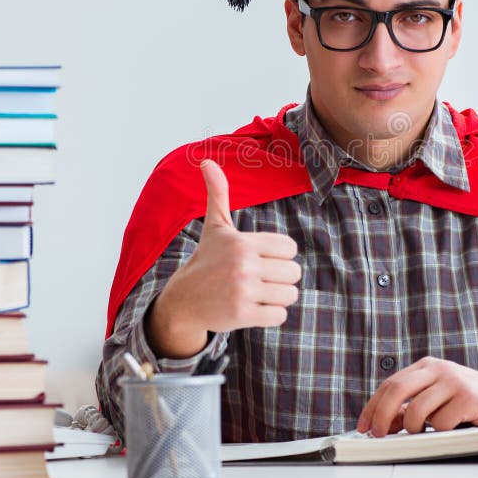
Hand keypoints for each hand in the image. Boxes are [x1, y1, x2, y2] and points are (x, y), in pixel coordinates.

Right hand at [146, 159, 300, 357]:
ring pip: (290, 295)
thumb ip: (218, 194)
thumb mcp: (215, 227)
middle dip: (281, 278)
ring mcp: (243, 291)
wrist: (183, 301)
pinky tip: (253, 308)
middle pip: (294, 272)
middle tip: (260, 279)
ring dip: (278, 297)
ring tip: (257, 293)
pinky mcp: (243, 315)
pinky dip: (271, 315)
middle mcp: (243, 265)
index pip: (290, 248)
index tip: (261, 259)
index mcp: (242, 242)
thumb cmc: (206, 260)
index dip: (279, 256)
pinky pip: (280, 316)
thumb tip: (207, 161)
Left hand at [356, 357, 477, 435]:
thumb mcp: (438, 395)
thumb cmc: (472, 400)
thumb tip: (383, 424)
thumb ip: (413, 404)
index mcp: (427, 366)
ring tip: (426, 432)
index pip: (390, 383)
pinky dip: (441, 432)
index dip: (373, 406)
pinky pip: (442, 423)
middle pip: (396, 390)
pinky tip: (453, 427)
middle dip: (382, 416)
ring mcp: (454, 381)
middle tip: (377, 436)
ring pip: (417, 411)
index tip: (365, 426)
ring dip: (415, 429)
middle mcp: (438, 368)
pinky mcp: (469, 398)